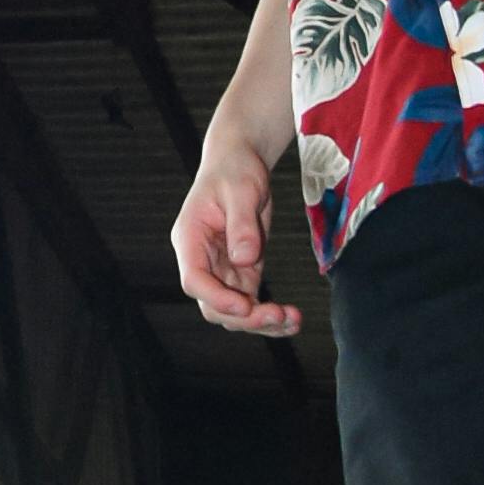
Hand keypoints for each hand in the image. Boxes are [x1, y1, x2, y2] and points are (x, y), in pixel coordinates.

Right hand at [171, 140, 301, 335]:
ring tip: (293, 320)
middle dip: (245, 317)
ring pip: (233, 311)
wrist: (241, 162)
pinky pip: (251, 302)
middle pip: (213, 305)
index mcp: (190, 239)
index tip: (245, 306)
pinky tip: (292, 320)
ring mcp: (220, 269)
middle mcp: (201, 260)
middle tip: (279, 315)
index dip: (216, 298)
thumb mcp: (241, 190)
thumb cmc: (234, 169)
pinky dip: (270, 314)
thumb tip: (245, 259)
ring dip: (261, 322)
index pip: (194, 280)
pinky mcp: (241, 272)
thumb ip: (242, 224)